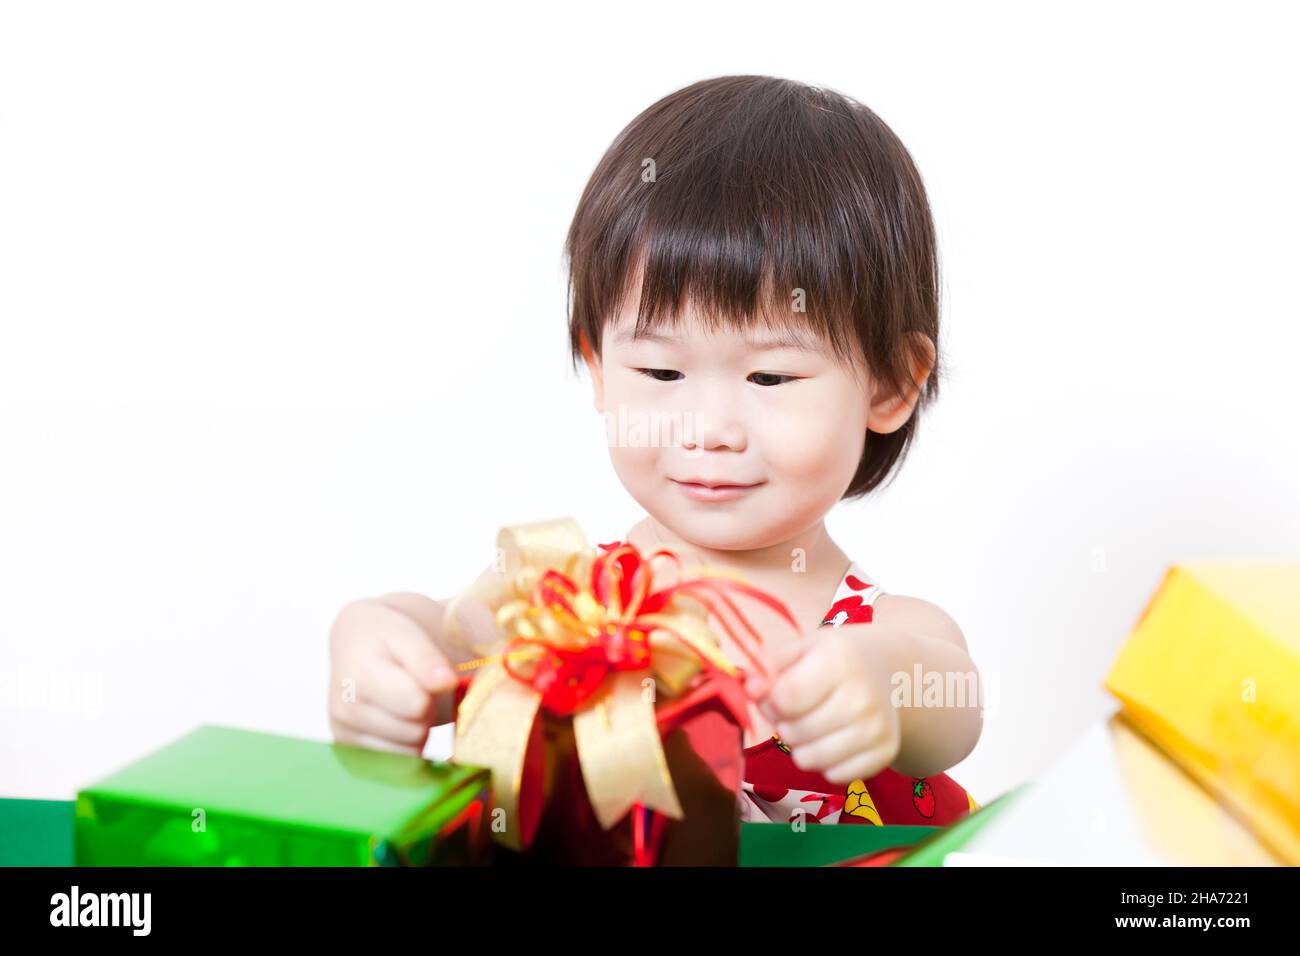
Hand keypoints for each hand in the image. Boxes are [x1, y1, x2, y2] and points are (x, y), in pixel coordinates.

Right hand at [327, 594, 463, 753]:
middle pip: (415, 732)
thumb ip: (427, 659)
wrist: (353, 646)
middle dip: (426, 712)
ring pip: (409, 754)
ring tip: (405, 702)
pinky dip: (407, 747)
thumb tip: (446, 681)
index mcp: (358, 675)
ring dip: (418, 731)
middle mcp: (344, 710)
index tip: (430, 674)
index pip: (416, 703)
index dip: (434, 690)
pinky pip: (397, 766)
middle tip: (416, 688)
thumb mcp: (407, 635)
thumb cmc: (386, 639)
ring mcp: (344, 736)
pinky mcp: (350, 754)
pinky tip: (398, 721)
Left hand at [744, 624, 901, 783]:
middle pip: (794, 732)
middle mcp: (862, 696)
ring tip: (812, 725)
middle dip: (784, 724)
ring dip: (801, 746)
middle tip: (796, 710)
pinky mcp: (885, 753)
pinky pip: (834, 776)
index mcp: (839, 661)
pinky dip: (827, 762)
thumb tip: (750, 689)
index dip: (768, 702)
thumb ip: (769, 666)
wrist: (892, 674)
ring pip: (809, 760)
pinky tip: (834, 739)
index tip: (773, 696)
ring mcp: (877, 728)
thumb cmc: (835, 660)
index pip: (785, 698)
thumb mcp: (802, 649)